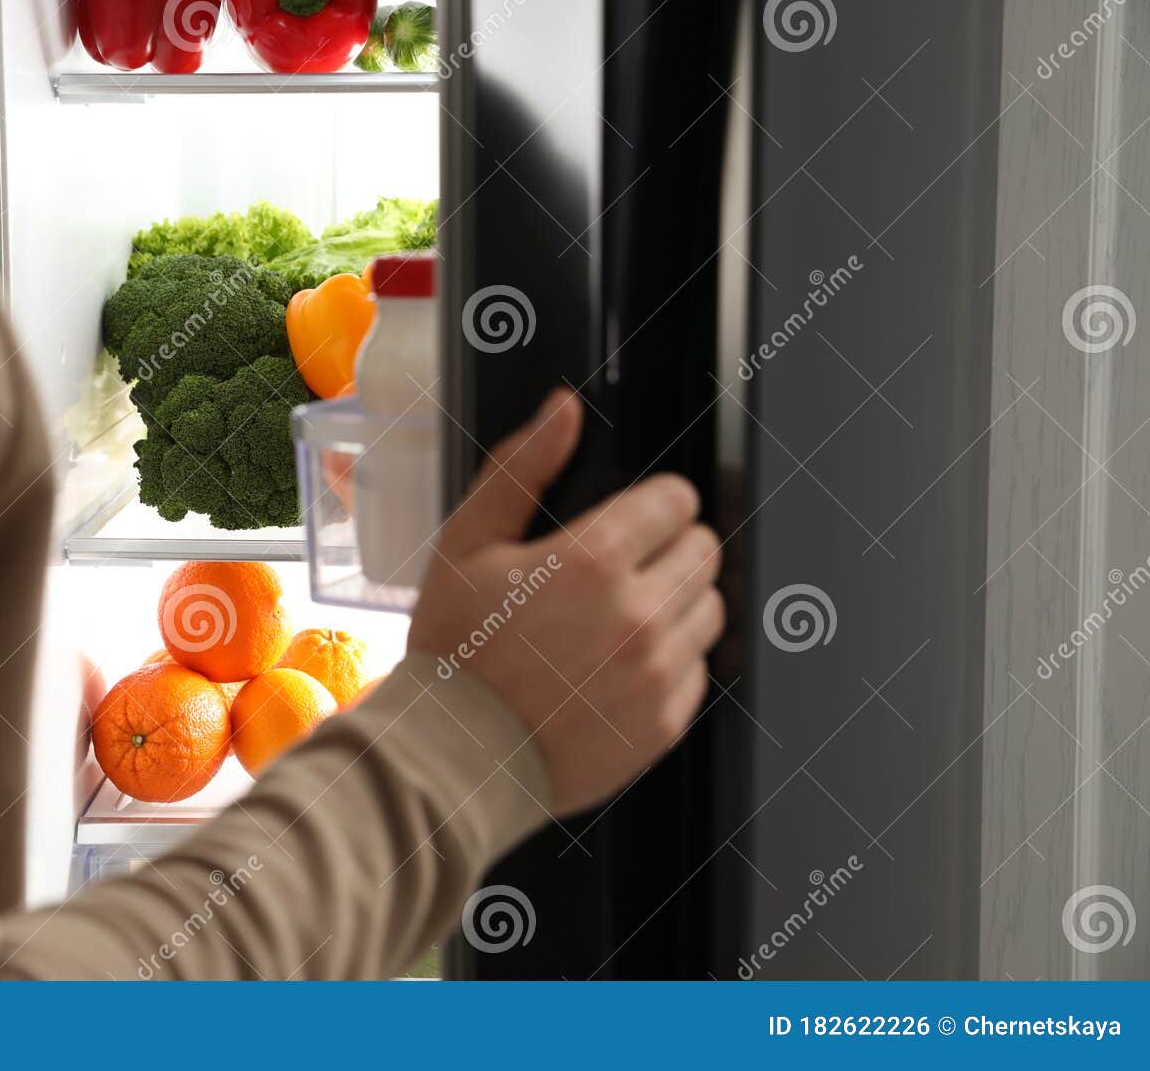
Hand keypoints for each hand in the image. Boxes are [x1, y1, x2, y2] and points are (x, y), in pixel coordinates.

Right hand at [408, 388, 725, 815]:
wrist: (455, 755)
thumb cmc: (455, 651)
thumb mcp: (467, 544)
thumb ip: (522, 468)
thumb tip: (563, 410)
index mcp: (591, 561)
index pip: (676, 501)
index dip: (651, 505)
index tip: (628, 523)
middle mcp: (637, 614)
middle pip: (704, 550)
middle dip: (667, 551)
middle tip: (615, 575)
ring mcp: (657, 672)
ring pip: (710, 608)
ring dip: (676, 604)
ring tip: (618, 622)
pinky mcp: (665, 721)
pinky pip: (699, 670)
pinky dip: (670, 663)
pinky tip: (617, 669)